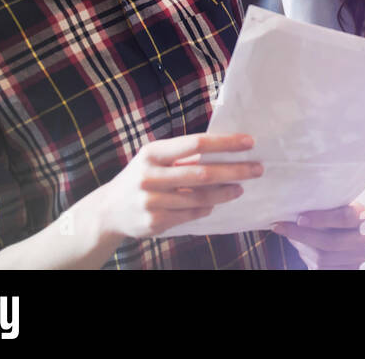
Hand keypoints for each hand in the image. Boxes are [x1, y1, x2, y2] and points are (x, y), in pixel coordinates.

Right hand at [97, 133, 262, 239]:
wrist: (107, 210)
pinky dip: (205, 209)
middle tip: (257, 168)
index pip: (195, 143)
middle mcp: (149, 176)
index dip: (225, 142)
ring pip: (199, 197)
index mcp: (152, 153)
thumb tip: (225, 150)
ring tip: (240, 188)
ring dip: (225, 193)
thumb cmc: (141, 176)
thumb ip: (183, 155)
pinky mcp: (154, 222)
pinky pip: (189, 215)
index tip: (249, 142)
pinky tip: (215, 204)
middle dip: (234, 170)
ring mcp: (151, 201)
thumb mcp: (154, 159)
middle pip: (202, 173)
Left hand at [272, 203, 364, 268]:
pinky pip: (323, 268)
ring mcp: (359, 257)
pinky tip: (302, 248)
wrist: (347, 237)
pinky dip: (307, 258)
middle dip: (303, 235)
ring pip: (323, 256)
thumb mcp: (334, 207)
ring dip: (302, 247)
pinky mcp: (350, 270)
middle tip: (281, 227)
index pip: (345, 217)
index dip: (322, 218)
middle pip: (332, 241)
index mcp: (363, 215)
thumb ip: (321, 206)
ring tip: (290, 236)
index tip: (299, 218)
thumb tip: (291, 209)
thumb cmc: (335, 217)